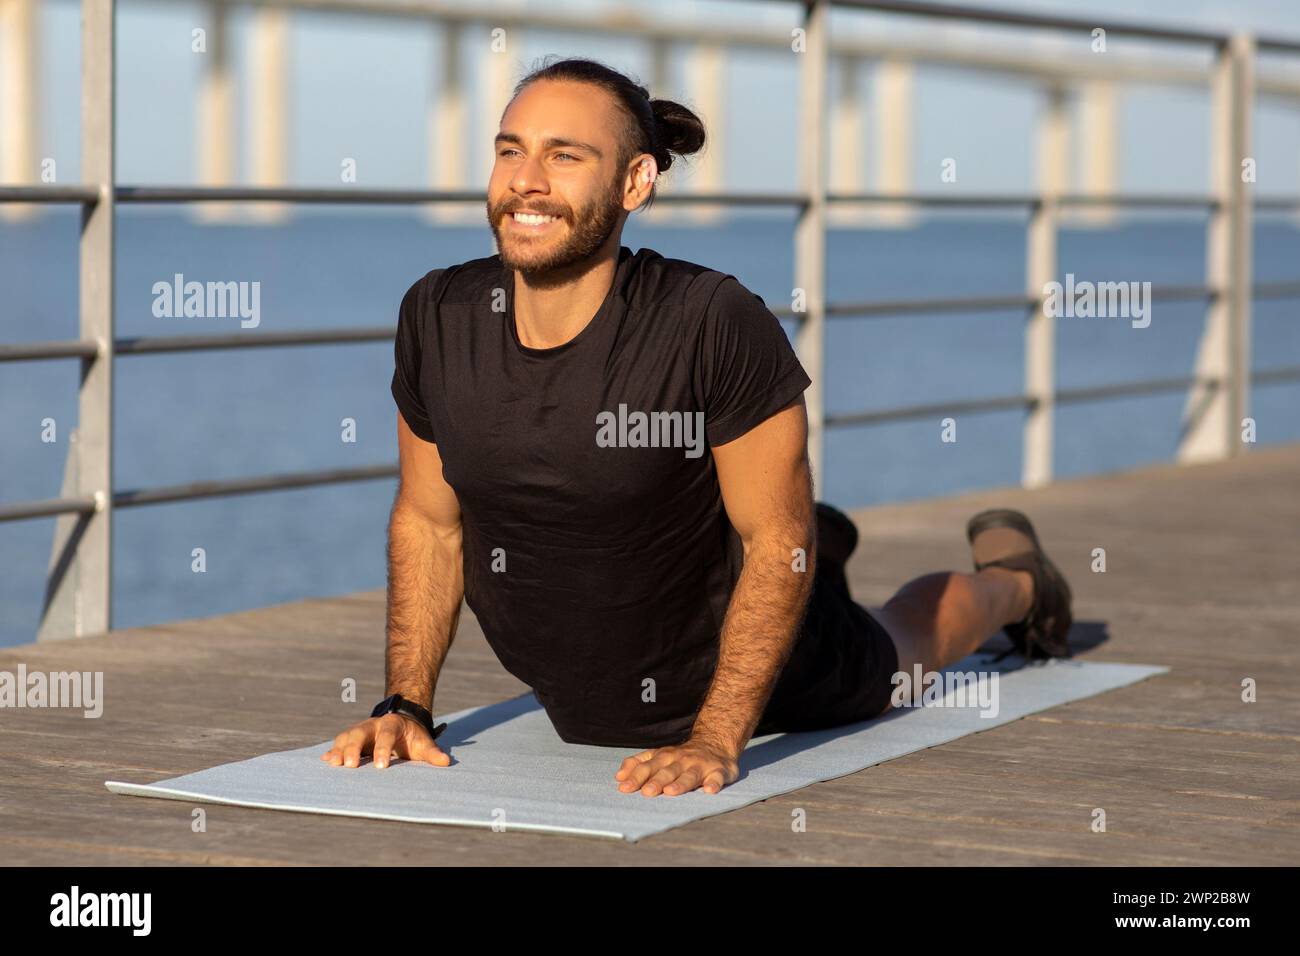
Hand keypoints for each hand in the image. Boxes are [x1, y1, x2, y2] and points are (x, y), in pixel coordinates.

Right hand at [321, 714, 449, 769]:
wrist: (402, 721)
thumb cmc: (412, 737)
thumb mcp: (423, 743)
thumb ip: (432, 752)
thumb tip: (446, 762)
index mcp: (392, 725)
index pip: (387, 735)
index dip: (383, 749)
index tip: (382, 766)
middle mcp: (373, 725)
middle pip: (360, 733)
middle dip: (354, 748)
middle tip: (350, 765)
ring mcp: (360, 730)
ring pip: (346, 736)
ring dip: (338, 750)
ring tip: (332, 764)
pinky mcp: (350, 738)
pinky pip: (339, 743)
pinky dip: (331, 752)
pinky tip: (324, 761)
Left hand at [613, 737, 739, 796]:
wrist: (715, 743)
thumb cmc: (681, 756)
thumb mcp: (659, 756)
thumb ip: (638, 764)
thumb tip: (619, 777)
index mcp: (665, 757)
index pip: (648, 766)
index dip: (636, 777)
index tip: (624, 788)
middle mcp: (682, 760)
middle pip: (668, 771)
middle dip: (657, 781)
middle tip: (646, 792)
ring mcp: (701, 765)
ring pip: (690, 775)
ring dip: (681, 783)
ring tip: (671, 792)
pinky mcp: (719, 771)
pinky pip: (717, 777)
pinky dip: (714, 783)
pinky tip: (709, 790)